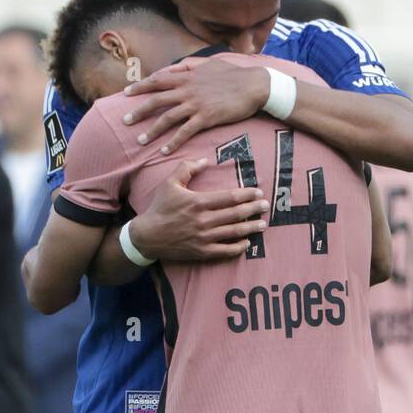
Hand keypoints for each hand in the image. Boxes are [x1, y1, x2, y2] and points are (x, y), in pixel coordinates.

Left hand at [122, 58, 269, 154]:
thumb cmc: (234, 74)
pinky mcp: (206, 118)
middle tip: (125, 121)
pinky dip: (173, 142)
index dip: (140, 86)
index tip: (125, 93)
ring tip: (140, 142)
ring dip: (152, 131)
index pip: (157, 80)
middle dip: (138, 111)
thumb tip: (176, 66)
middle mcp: (187, 89)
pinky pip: (185, 132)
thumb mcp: (209, 63)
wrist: (254, 85)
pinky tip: (164, 151)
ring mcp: (196, 104)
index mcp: (187, 76)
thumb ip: (190, 65)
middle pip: (156, 100)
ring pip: (167, 118)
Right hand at [130, 157, 268, 261]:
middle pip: (236, 214)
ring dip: (251, 228)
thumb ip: (187, 169)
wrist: (147, 236)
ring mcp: (204, 238)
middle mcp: (204, 220)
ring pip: (233, 232)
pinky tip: (247, 243)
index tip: (258, 192)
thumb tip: (204, 160)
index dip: (247, 194)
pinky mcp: (202, 252)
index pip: (230, 197)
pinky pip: (224, 251)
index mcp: (198, 202)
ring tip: (262, 224)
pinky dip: (238, 247)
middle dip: (254, 209)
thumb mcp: (170, 183)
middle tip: (266, 206)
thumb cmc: (159, 207)